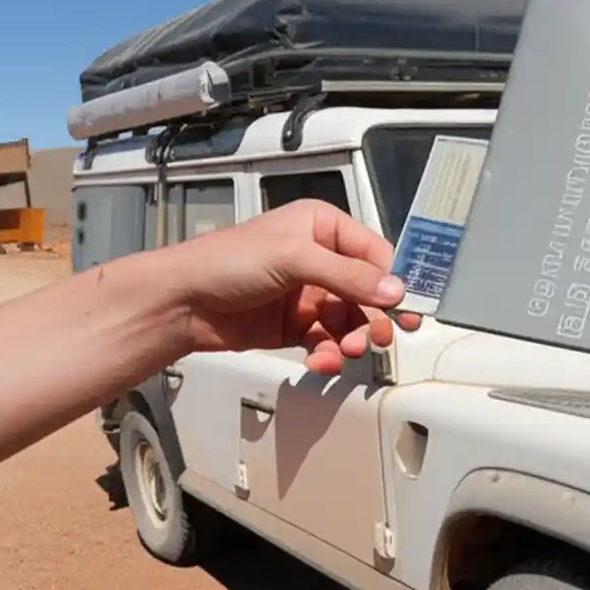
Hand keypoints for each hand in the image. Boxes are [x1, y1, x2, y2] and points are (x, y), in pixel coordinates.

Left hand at [162, 199, 421, 373]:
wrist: (180, 303)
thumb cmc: (227, 262)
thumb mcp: (293, 259)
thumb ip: (347, 276)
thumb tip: (396, 292)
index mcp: (323, 227)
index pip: (375, 253)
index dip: (393, 281)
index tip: (408, 310)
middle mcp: (321, 258)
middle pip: (368, 292)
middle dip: (374, 317)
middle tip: (379, 338)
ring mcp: (309, 294)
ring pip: (351, 321)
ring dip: (353, 339)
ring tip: (345, 351)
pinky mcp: (297, 326)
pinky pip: (328, 341)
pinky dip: (330, 354)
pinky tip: (320, 361)